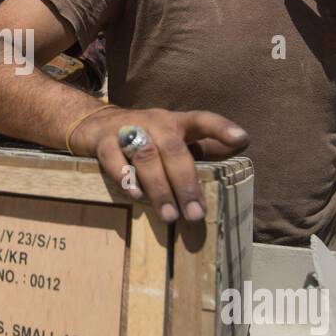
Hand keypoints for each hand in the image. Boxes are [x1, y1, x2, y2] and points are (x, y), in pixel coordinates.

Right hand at [70, 107, 247, 222]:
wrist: (94, 124)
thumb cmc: (145, 137)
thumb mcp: (173, 138)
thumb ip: (204, 147)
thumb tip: (240, 150)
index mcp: (176, 122)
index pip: (202, 120)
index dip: (222, 128)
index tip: (242, 139)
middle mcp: (155, 122)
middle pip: (174, 149)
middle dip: (186, 183)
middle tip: (195, 214)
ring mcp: (128, 129)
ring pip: (146, 156)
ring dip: (159, 188)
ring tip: (169, 216)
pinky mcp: (103, 141)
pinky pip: (114, 159)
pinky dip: (125, 178)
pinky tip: (136, 196)